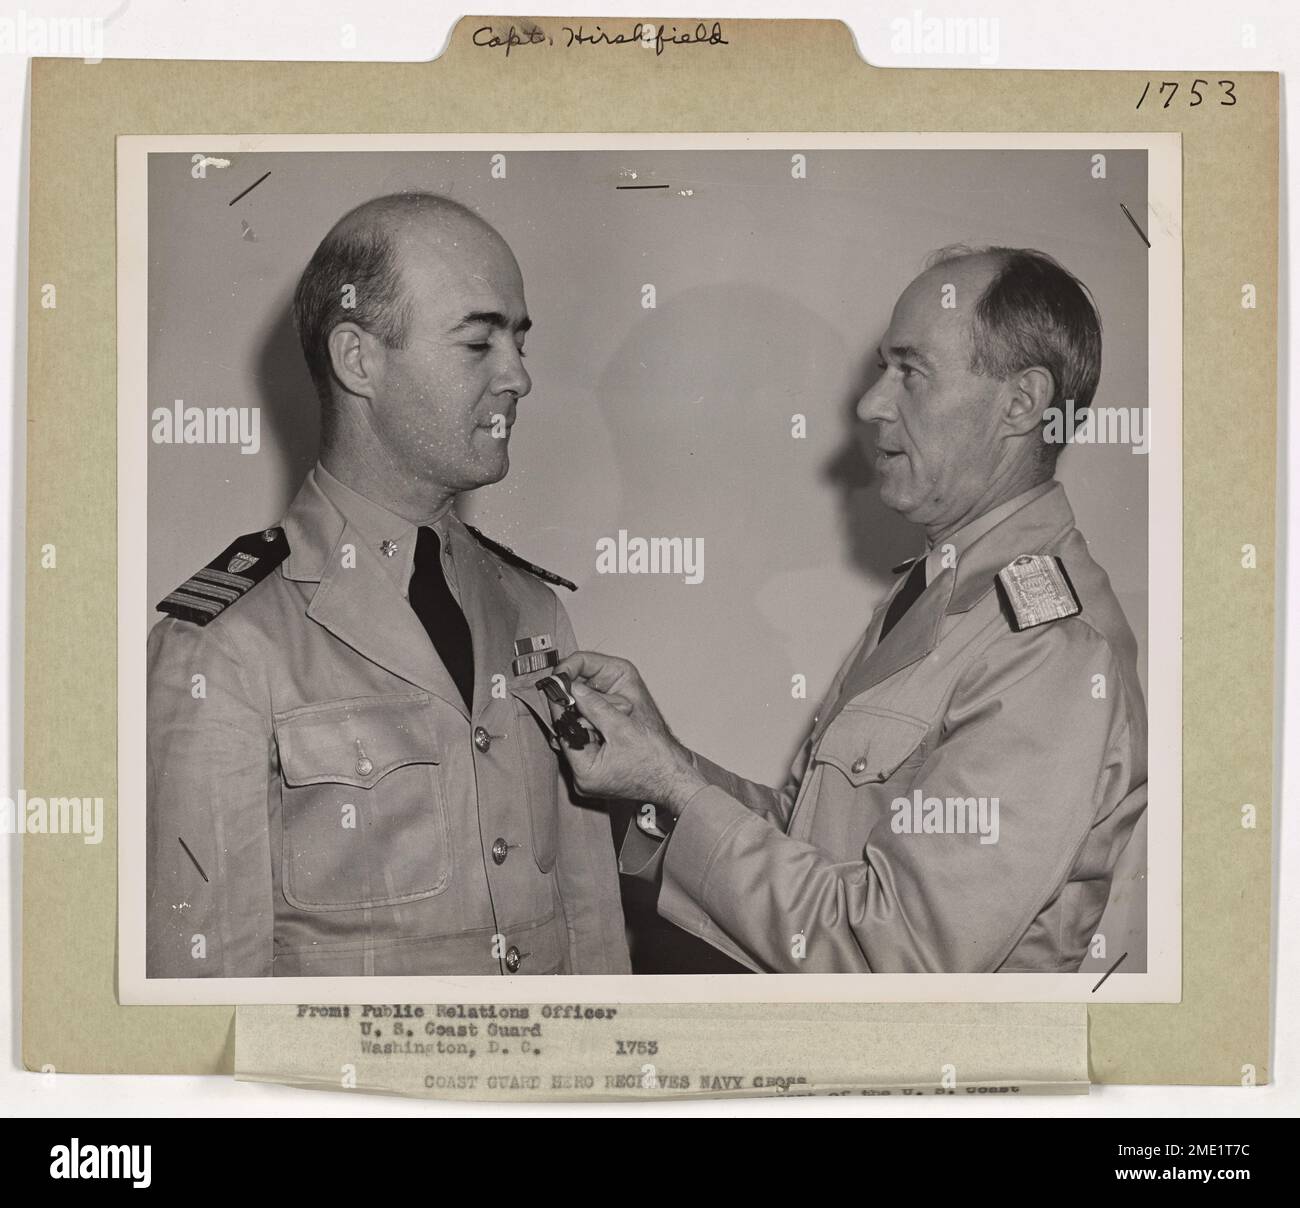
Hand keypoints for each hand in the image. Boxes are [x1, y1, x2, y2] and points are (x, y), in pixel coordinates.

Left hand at [554, 652, 707, 815]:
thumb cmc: (655, 760)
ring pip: (582, 738)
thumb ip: (595, 707)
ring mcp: (591, 777)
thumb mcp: (622, 727)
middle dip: (579, 713)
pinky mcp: (600, 772)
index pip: (565, 732)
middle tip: (582, 691)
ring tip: (609, 712)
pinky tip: (611, 722)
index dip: (562, 708)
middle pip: (571, 736)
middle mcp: (583, 778)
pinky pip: (591, 746)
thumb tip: (575, 690)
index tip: (559, 688)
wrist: (674, 779)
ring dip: (591, 721)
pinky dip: (598, 731)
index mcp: (585, 772)